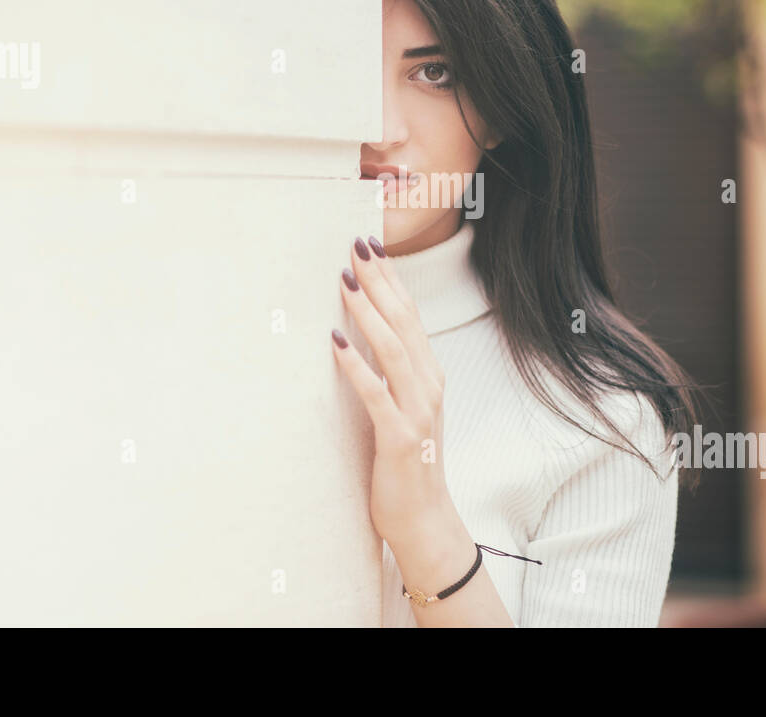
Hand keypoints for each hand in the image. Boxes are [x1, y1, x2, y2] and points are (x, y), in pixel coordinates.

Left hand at [330, 235, 456, 552]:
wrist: (425, 519)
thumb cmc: (408, 465)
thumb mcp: (405, 411)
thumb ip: (393, 376)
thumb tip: (362, 337)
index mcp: (430, 377)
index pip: (411, 316)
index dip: (391, 279)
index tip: (370, 246)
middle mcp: (429, 387)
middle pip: (405, 323)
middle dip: (380, 282)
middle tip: (357, 247)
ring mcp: (418, 411)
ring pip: (394, 350)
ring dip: (368, 314)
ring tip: (345, 283)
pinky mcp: (400, 437)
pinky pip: (376, 394)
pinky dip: (356, 366)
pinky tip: (335, 344)